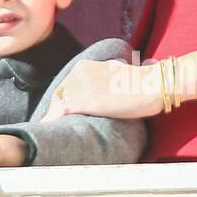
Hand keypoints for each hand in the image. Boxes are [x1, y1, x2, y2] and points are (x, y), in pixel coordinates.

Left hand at [43, 59, 163, 120]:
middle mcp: (78, 73)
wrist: (152, 85)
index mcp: (85, 66)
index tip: (59, 112)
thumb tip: (101, 96)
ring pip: (57, 103)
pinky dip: (51, 121)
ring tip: (45, 129)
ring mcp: (79, 86)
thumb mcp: (114, 76)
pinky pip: (60, 112)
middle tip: (50, 123)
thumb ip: (102, 82)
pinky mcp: (83, 101)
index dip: (62, 100)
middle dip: (55, 109)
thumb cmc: (141, 84)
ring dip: (51, 116)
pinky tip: (45, 129)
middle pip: (58, 94)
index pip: (66, 86)